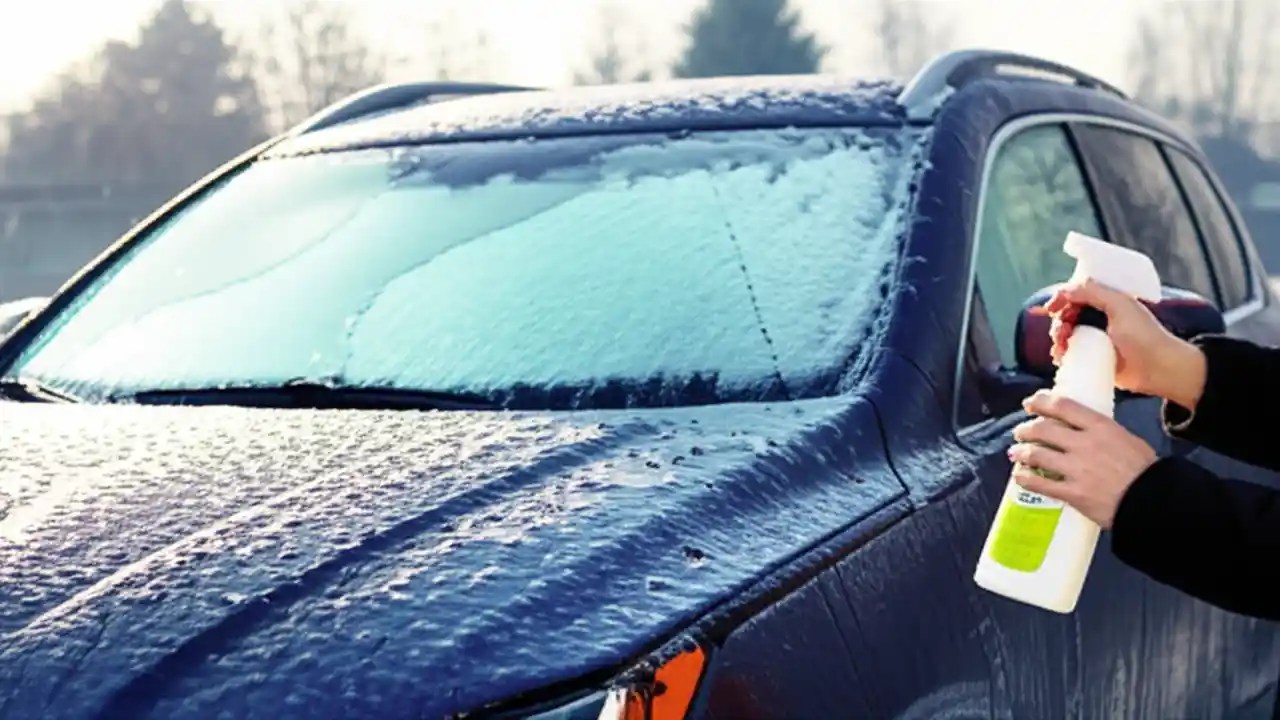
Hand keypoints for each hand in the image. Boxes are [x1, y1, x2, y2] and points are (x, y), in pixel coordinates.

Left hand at [1008, 390, 1156, 528]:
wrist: (1154, 501)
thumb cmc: (1145, 470)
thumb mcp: (1127, 439)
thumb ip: (1102, 432)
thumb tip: (1082, 428)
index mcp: (1100, 426)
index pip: (1063, 406)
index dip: (1041, 402)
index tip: (1030, 404)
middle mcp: (1084, 444)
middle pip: (1043, 429)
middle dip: (1026, 430)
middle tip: (1020, 432)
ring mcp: (1076, 469)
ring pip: (1037, 455)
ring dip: (1021, 452)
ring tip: (1016, 453)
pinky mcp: (1072, 492)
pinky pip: (1040, 483)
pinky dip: (1025, 478)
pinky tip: (1019, 476)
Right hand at [1045, 279, 1206, 409]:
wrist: (1159, 369)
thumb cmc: (1143, 335)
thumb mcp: (1119, 305)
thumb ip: (1093, 291)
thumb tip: (1064, 290)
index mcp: (1108, 301)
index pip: (1076, 294)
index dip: (1061, 298)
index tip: (1051, 309)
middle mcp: (1101, 318)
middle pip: (1067, 314)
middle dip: (1058, 322)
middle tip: (1060, 335)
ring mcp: (1097, 339)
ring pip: (1066, 334)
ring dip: (1058, 340)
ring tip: (1060, 350)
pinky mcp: (1095, 358)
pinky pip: (1071, 353)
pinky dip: (1062, 354)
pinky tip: (1061, 359)